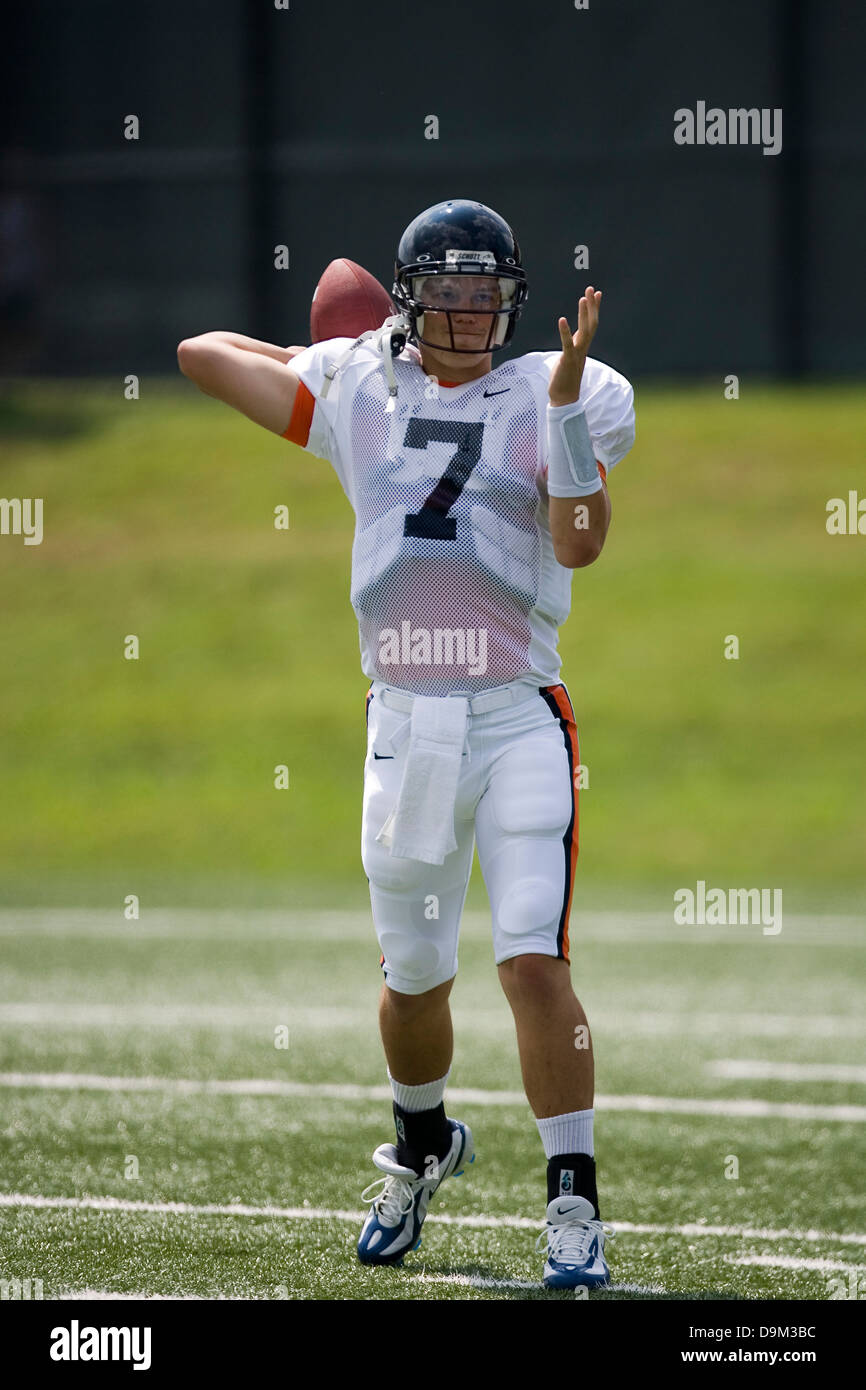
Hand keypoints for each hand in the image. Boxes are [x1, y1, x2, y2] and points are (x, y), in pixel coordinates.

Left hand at [548, 286, 601, 405]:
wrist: (565, 399)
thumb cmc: (564, 379)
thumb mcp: (569, 357)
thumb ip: (572, 346)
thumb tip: (573, 338)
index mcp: (582, 346)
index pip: (591, 324)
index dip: (594, 308)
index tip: (597, 294)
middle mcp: (583, 348)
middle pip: (591, 323)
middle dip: (592, 306)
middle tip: (592, 288)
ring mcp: (577, 353)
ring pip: (584, 331)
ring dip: (584, 314)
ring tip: (583, 298)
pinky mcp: (567, 359)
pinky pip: (568, 343)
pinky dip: (565, 331)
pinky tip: (562, 319)